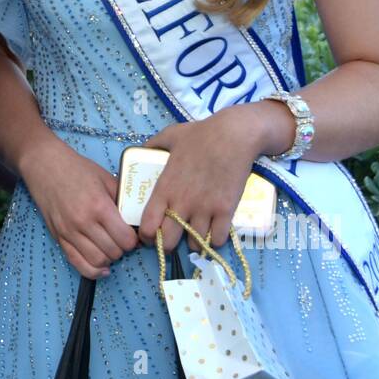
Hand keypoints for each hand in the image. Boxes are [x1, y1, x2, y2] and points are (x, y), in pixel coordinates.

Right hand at [21, 136, 137, 279]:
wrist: (45, 166)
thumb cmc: (77, 169)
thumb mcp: (106, 178)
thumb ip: (122, 199)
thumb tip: (137, 218)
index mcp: (99, 206)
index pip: (125, 239)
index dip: (134, 239)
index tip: (133, 234)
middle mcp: (83, 222)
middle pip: (113, 252)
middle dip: (123, 249)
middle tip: (123, 240)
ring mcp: (69, 232)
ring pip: (97, 261)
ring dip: (109, 259)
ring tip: (111, 247)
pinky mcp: (58, 238)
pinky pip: (77, 263)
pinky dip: (92, 271)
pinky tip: (102, 267)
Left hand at [138, 105, 266, 254]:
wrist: (234, 135)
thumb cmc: (201, 134)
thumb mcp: (170, 135)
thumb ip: (154, 144)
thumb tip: (143, 149)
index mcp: (164, 188)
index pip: (147, 226)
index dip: (146, 235)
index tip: (151, 233)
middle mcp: (182, 203)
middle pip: (169, 242)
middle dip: (169, 244)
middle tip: (174, 236)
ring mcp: (205, 209)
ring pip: (195, 244)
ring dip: (194, 241)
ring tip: (196, 231)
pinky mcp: (226, 211)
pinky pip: (217, 239)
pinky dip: (214, 238)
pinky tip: (214, 229)